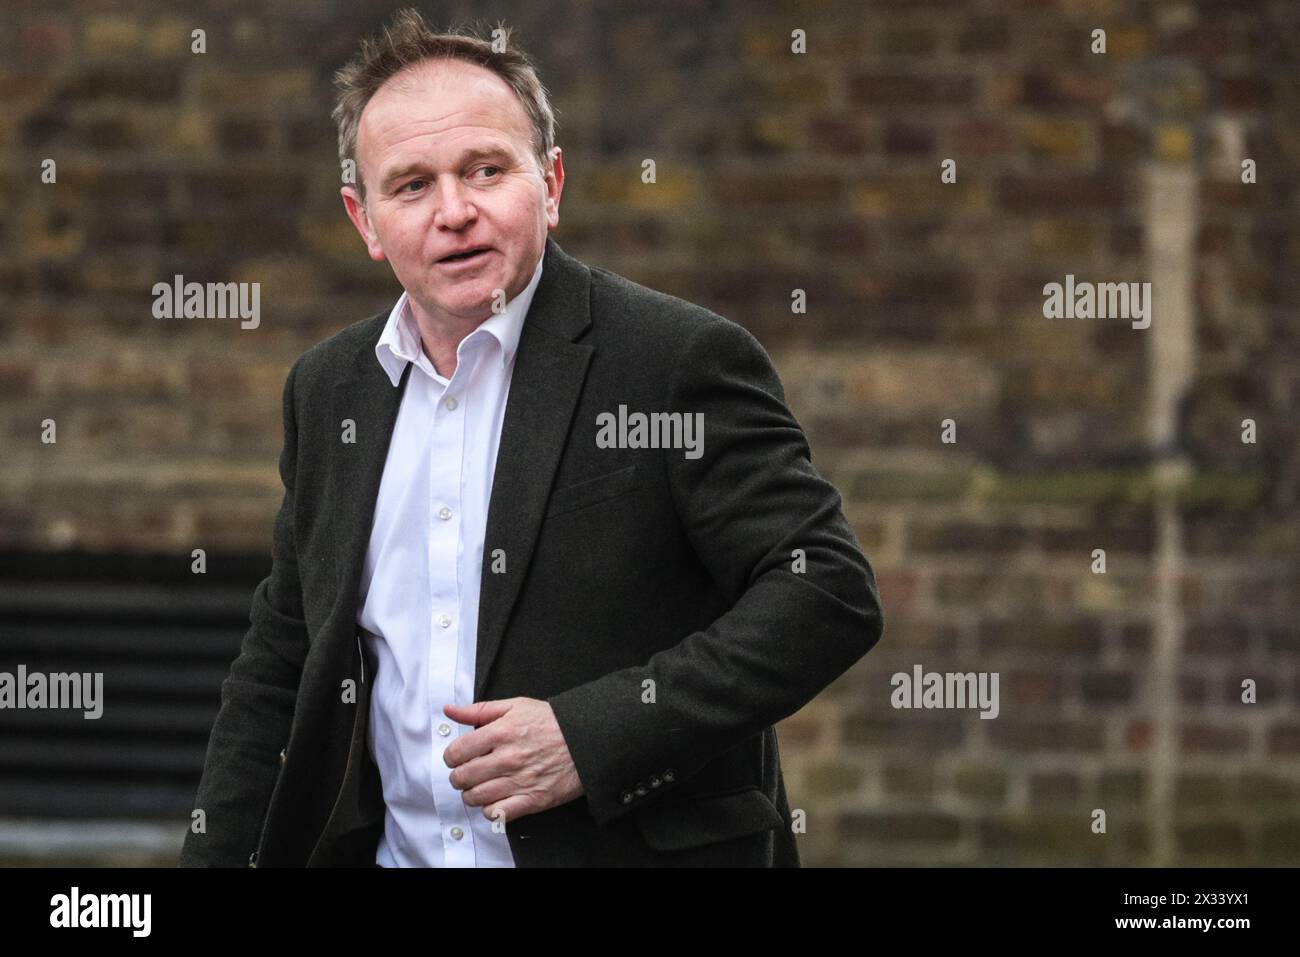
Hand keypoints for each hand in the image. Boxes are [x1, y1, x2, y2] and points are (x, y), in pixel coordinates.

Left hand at [442, 697, 583, 826]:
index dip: (452, 756)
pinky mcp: (532, 799)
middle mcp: (508, 758)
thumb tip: (450, 710)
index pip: (456, 752)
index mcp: (501, 732)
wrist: (587, 739)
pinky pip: (497, 814)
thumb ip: (479, 710)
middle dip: (459, 776)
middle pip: (462, 777)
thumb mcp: (515, 706)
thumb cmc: (552, 722)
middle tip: (468, 773)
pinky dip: (490, 811)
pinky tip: (495, 800)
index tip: (457, 758)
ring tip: (480, 787)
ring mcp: (520, 780)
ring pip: (476, 797)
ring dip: (472, 794)